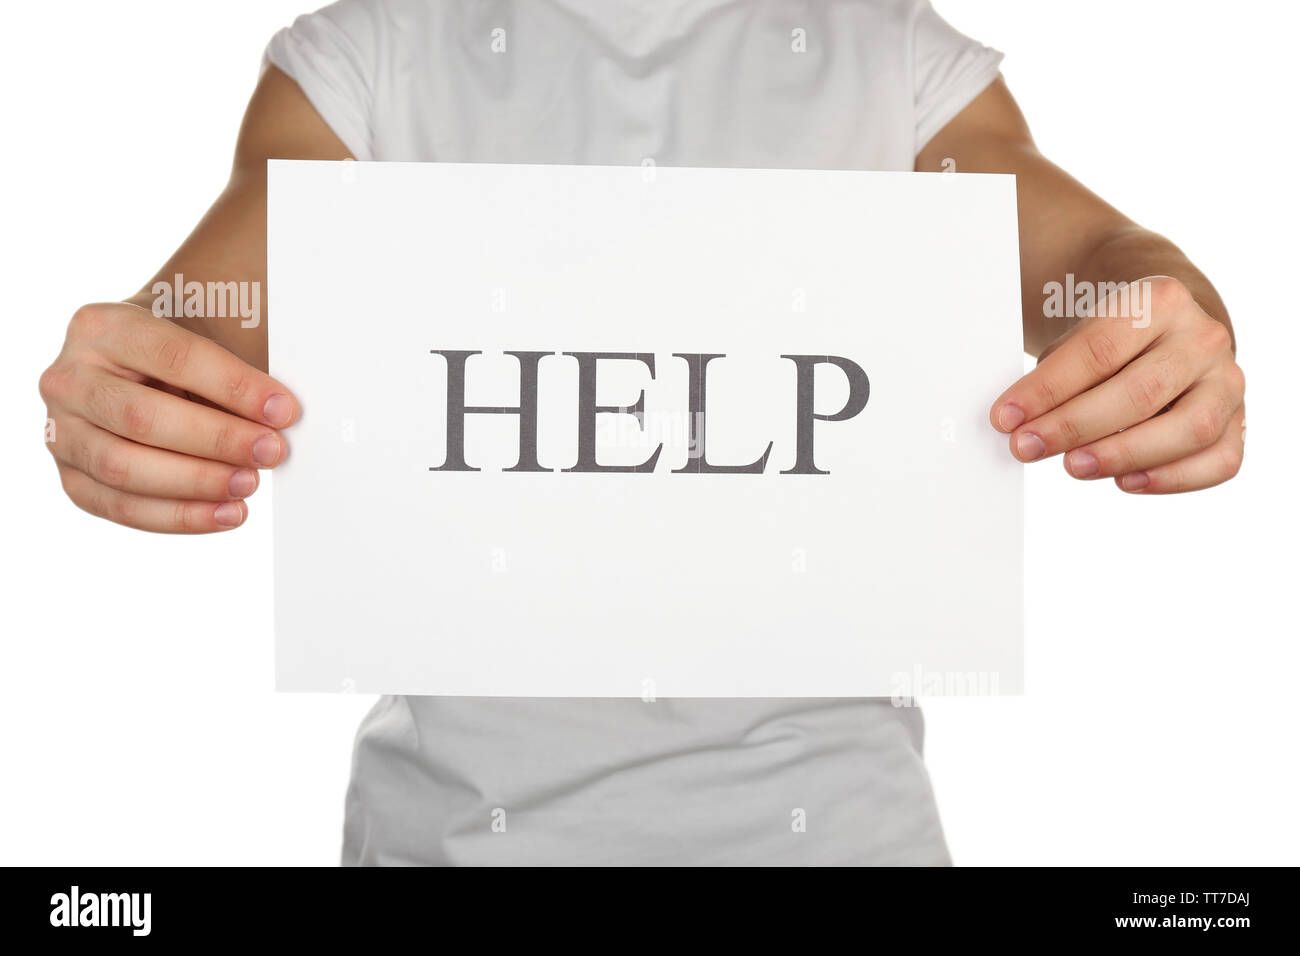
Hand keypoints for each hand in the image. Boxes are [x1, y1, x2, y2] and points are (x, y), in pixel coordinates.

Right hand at [40, 302, 298, 531]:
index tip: (283, 409)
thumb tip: (282, 410)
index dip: (233, 387)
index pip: (173, 358)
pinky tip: (227, 513)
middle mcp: (68, 378)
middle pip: (142, 417)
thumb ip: (239, 355)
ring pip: (124, 468)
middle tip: (271, 451)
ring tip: (250, 484)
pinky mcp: (72, 476)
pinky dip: (179, 516)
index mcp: (101, 326)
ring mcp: (60, 431)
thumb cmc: (182, 351)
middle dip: (216, 440)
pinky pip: (120, 507)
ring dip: (196, 483)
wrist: (136, 366)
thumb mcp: (205, 330)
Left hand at [989, 276, 1244, 492]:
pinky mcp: (1239, 422)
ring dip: (1125, 454)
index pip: (1099, 351)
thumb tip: (1017, 423)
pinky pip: (1221, 460)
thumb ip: (1055, 373)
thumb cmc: (1110, 337)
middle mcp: (1203, 338)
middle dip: (1075, 426)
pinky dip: (1174, 479)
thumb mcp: (1079, 334)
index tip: (1005, 418)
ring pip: (1190, 427)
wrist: (1166, 324)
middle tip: (1027, 447)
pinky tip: (1127, 482)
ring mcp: (1228, 381)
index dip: (1048, 389)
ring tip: (1073, 466)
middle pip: (1142, 391)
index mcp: (1160, 301)